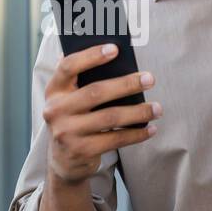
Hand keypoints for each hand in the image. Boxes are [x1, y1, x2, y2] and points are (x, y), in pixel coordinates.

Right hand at [42, 44, 159, 184]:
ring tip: (157, 108)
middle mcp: (56, 110)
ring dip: (138, 112)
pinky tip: (150, 128)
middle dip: (126, 84)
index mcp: (54, 91)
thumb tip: (113, 54)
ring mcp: (67, 133)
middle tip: (150, 79)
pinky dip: (136, 134)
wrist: (63, 161)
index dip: (91, 56)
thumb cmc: (74, 120)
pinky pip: (115, 139)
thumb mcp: (69, 99)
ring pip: (110, 117)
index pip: (68, 67)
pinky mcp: (81, 151)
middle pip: (96, 92)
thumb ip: (82, 79)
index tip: (115, 49)